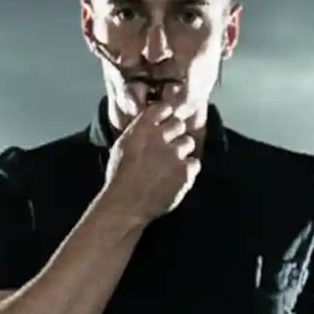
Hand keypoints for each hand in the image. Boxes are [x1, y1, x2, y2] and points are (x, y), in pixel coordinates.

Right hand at [100, 96, 201, 223]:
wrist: (126, 204)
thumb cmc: (119, 179)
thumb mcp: (121, 147)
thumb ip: (137, 133)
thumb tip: (147, 127)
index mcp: (141, 128)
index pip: (162, 108)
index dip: (166, 114)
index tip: (165, 122)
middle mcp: (160, 137)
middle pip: (178, 124)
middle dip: (176, 133)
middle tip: (169, 147)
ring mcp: (174, 154)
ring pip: (188, 142)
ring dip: (182, 151)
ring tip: (172, 165)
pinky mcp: (185, 171)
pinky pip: (195, 163)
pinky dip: (188, 169)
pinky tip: (177, 177)